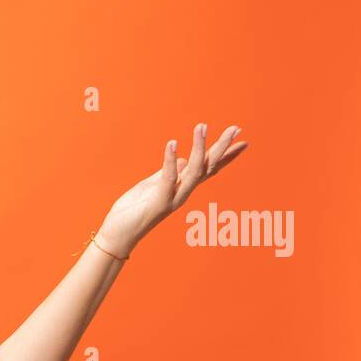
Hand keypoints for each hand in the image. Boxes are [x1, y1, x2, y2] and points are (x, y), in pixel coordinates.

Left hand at [96, 123, 248, 257]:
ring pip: (193, 171)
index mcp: (182, 187)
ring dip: (199, 148)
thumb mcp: (153, 185)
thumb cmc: (133, 210)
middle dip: (222, 148)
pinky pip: (168, 179)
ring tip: (202, 126)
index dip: (226, 154)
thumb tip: (182, 159)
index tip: (242, 139)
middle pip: (208, 167)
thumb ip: (168, 173)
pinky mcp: (158, 202)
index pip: (209, 167)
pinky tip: (173, 143)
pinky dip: (170, 161)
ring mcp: (173, 198)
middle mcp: (182, 193)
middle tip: (236, 128)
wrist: (118, 234)